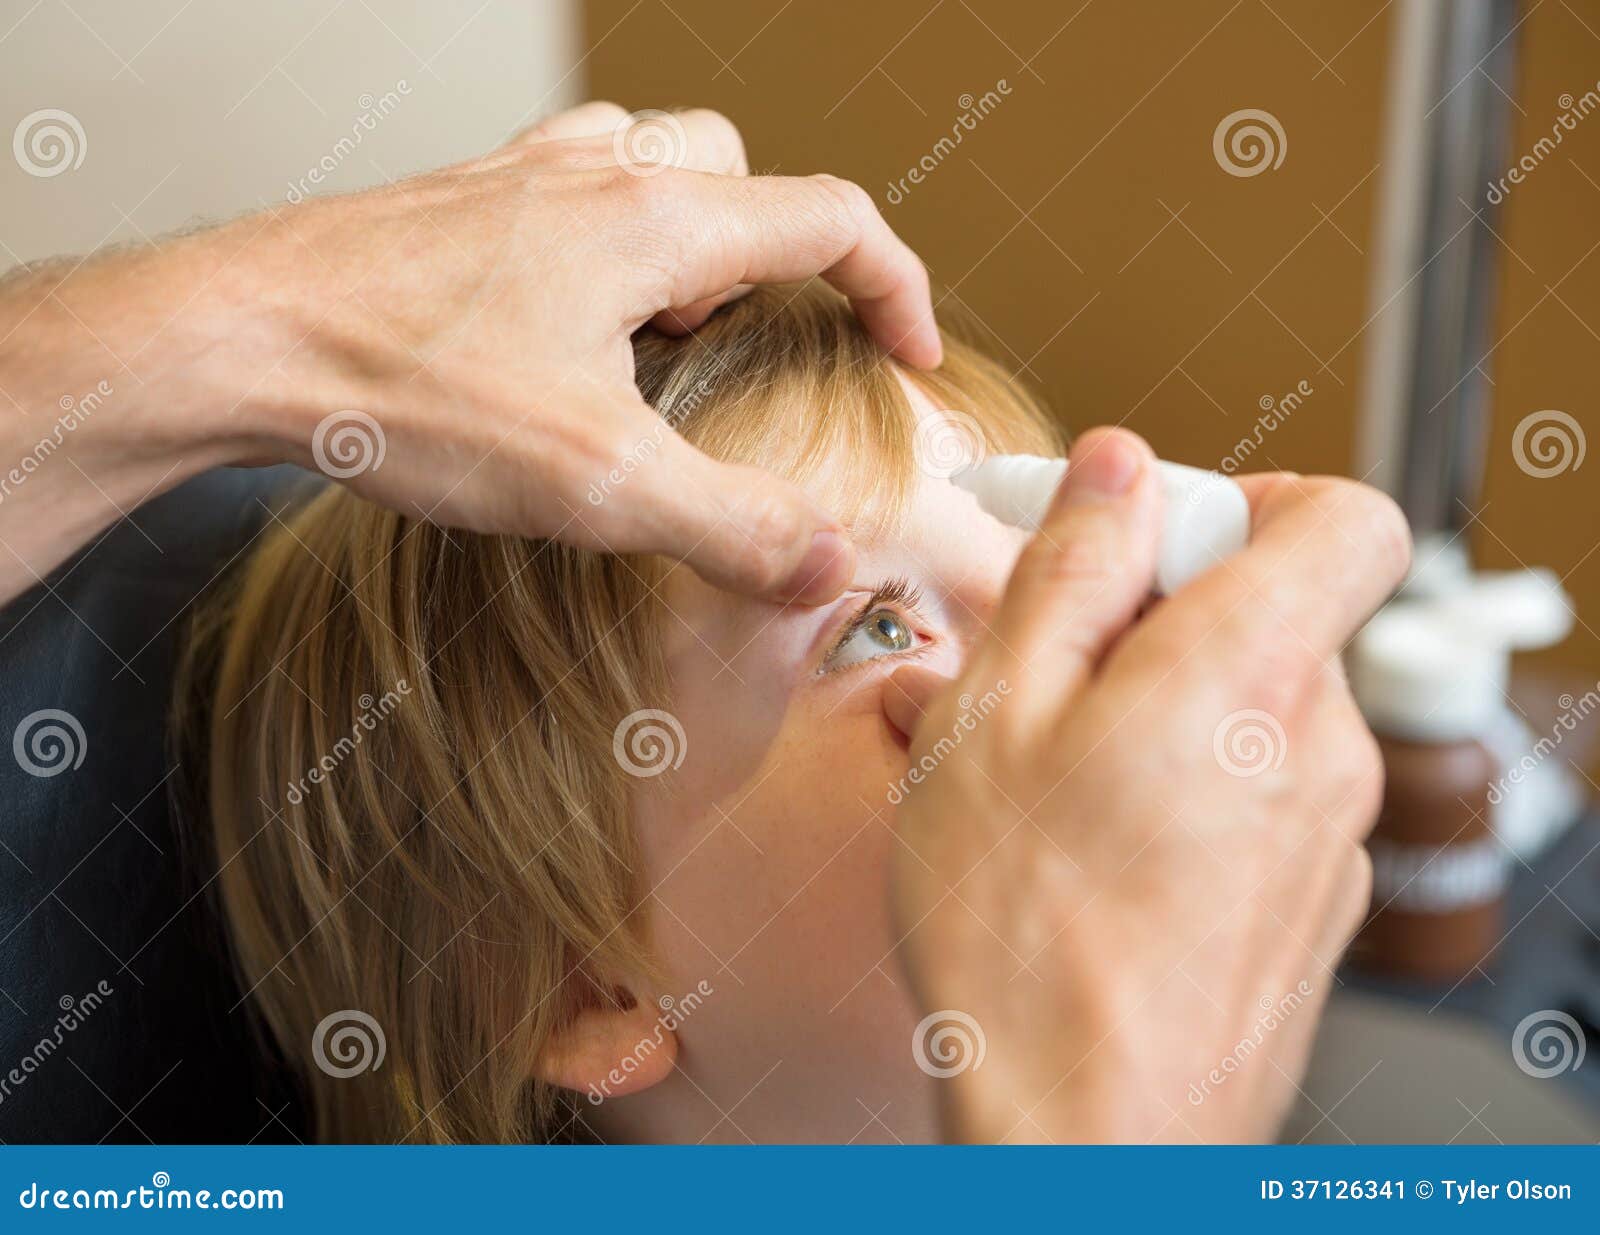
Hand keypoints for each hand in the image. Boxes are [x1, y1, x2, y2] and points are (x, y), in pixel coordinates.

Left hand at [0, 102, 938, 604]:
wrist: (229, 340)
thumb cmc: (402, 389)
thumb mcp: (599, 483)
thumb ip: (733, 525)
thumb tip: (832, 567)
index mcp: (657, 225)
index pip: (831, 218)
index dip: (896, 286)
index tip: (909, 354)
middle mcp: (592, 180)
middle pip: (742, 171)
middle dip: (782, 254)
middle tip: (758, 342)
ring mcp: (513, 184)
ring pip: (648, 159)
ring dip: (688, 232)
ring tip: (663, 330)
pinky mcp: (448, 211)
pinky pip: (558, 187)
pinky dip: (597, 236)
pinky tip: (557, 318)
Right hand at [886, 429, 1410, 1142]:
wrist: (1085, 1136)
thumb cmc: (1024, 939)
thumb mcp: (998, 713)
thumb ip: (1072, 570)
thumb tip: (1117, 471)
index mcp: (1250, 672)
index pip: (1344, 513)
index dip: (1247, 497)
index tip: (1149, 533)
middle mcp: (1319, 748)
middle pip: (1275, 613)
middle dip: (1159, 612)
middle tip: (1044, 664)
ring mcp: (1325, 835)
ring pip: (1248, 711)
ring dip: (1151, 705)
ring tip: (1037, 768)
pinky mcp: (1308, 901)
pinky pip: (1253, 794)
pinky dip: (1179, 782)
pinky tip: (1081, 837)